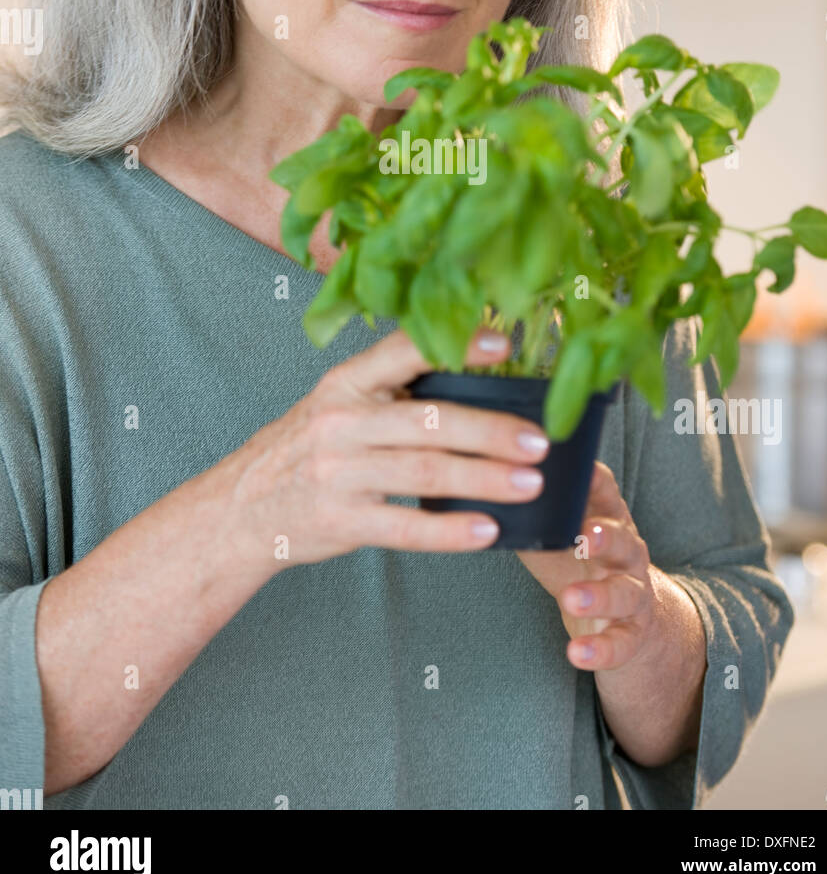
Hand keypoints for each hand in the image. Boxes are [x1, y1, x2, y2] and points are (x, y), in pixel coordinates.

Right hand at [225, 326, 550, 578]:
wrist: (239, 509)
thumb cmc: (307, 450)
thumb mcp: (338, 405)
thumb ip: (392, 391)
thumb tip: (480, 377)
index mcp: (345, 383)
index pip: (402, 351)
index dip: (454, 345)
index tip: (502, 342)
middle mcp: (340, 422)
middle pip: (428, 421)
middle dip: (490, 430)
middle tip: (539, 440)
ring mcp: (338, 473)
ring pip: (424, 473)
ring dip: (484, 478)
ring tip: (529, 483)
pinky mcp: (339, 521)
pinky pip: (405, 528)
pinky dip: (450, 531)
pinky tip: (487, 530)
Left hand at [516, 461, 663, 671]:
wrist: (625, 613)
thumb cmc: (576, 559)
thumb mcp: (558, 532)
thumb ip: (532, 513)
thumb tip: (481, 489)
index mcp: (608, 518)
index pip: (605, 491)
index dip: (593, 480)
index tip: (579, 471)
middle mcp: (629, 551)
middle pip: (623, 539)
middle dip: (605, 535)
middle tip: (584, 534)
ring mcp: (635, 591)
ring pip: (624, 592)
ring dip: (599, 595)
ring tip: (571, 599)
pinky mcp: (634, 632)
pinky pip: (621, 642)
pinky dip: (599, 649)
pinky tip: (576, 653)